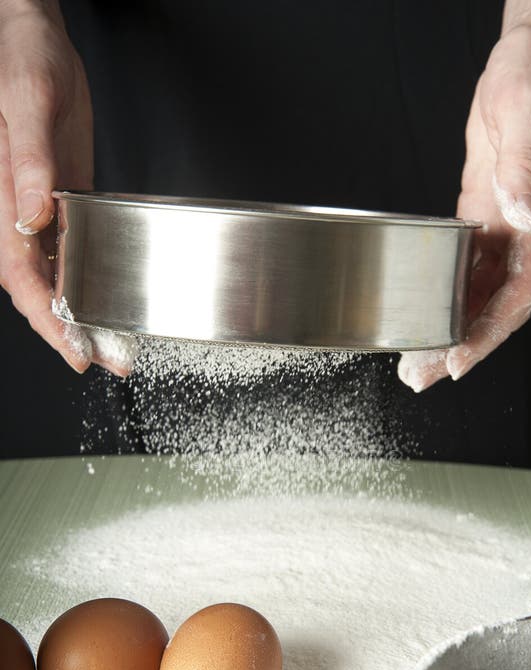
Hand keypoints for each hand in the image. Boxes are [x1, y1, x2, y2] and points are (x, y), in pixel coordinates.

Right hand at [0, 1, 133, 375]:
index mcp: (3, 200)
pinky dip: (87, 287)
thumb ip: (31, 163)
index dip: (48, 319)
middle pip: (40, 292)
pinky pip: (69, 258)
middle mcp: (18, 217)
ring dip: (83, 318)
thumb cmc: (23, 65)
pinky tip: (107, 305)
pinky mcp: (62, 207)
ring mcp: (39, 216)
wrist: (35, 45)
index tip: (75, 350)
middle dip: (72, 333)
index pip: (22, 277)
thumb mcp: (30, 106)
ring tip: (116, 346)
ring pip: (56, 282)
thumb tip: (32, 217)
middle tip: (111, 359)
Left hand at [398, 14, 530, 391]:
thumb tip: (524, 218)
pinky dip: (448, 298)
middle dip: (462, 348)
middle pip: (495, 308)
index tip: (459, 360)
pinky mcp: (482, 216)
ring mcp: (502, 228)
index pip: (519, 293)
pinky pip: (467, 270)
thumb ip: (523, 168)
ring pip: (479, 296)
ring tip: (416, 362)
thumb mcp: (522, 112)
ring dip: (451, 332)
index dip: (491, 332)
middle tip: (421, 377)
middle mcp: (521, 232)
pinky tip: (425, 316)